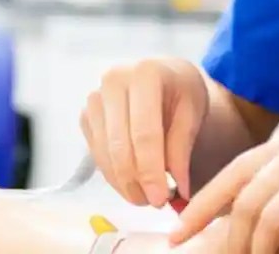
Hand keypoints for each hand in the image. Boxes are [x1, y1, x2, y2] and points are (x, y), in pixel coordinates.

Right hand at [79, 58, 209, 206]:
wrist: (163, 75)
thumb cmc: (181, 90)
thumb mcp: (193, 112)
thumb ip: (182, 149)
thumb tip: (178, 190)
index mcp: (144, 74)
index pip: (145, 133)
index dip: (151, 171)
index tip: (161, 199)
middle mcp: (113, 81)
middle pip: (120, 146)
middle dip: (136, 182)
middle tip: (154, 204)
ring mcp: (94, 98)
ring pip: (105, 154)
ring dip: (124, 183)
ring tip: (146, 197)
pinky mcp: (86, 115)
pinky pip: (97, 154)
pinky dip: (114, 175)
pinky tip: (132, 184)